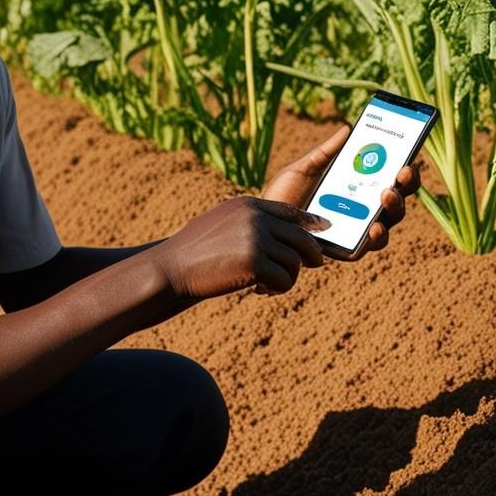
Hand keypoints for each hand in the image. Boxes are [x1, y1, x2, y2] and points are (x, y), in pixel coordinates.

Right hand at [147, 196, 330, 300]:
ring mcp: (256, 239)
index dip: (310, 221)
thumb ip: (250, 225)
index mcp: (248, 205)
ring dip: (287, 278)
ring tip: (269, 285)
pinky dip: (277, 289)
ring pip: (294, 262)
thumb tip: (282, 238)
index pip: (290, 211)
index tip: (325, 228)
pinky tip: (260, 291)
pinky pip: (284, 279)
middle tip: (316, 265)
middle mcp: (256, 218)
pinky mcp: (255, 263)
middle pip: (301, 238)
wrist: (171, 268)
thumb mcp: (222, 225)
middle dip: (312, 254)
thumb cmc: (193, 251)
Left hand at [261, 124, 422, 257]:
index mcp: (358, 186)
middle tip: (402, 171)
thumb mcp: (304, 168)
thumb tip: (348, 128)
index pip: (390, 176)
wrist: (263, 225)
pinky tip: (375, 227)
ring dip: (395, 207)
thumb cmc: (284, 195)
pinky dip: (376, 237)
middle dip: (406, 183)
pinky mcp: (346, 250)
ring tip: (387, 194)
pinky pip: (368, 246)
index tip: (410, 152)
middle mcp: (363, 209)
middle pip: (397, 197)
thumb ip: (326, 152)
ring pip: (389, 221)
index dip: (405, 164)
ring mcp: (357, 230)